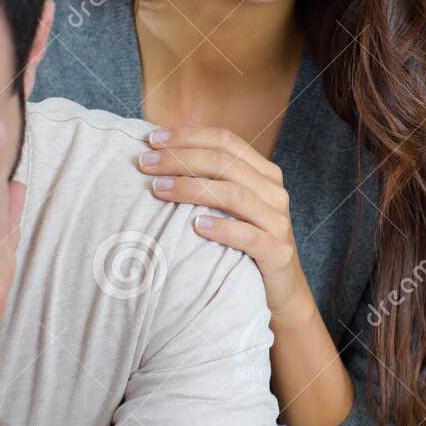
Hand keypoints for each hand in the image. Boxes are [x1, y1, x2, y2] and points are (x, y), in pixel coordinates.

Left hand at [138, 126, 311, 323]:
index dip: (188, 136)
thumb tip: (161, 154)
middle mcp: (274, 192)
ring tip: (159, 190)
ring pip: (234, 194)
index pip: (225, 140)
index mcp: (263, 173)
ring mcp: (278, 222)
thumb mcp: (231, 206)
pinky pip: (249, 236)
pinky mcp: (278, 253)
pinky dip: (221, 228)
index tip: (152, 139)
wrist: (280, 289)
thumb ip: (210, 180)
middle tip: (145, 164)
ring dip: (191, 188)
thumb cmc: (245, 242)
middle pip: (225, 162)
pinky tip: (195, 226)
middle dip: (181, 159)